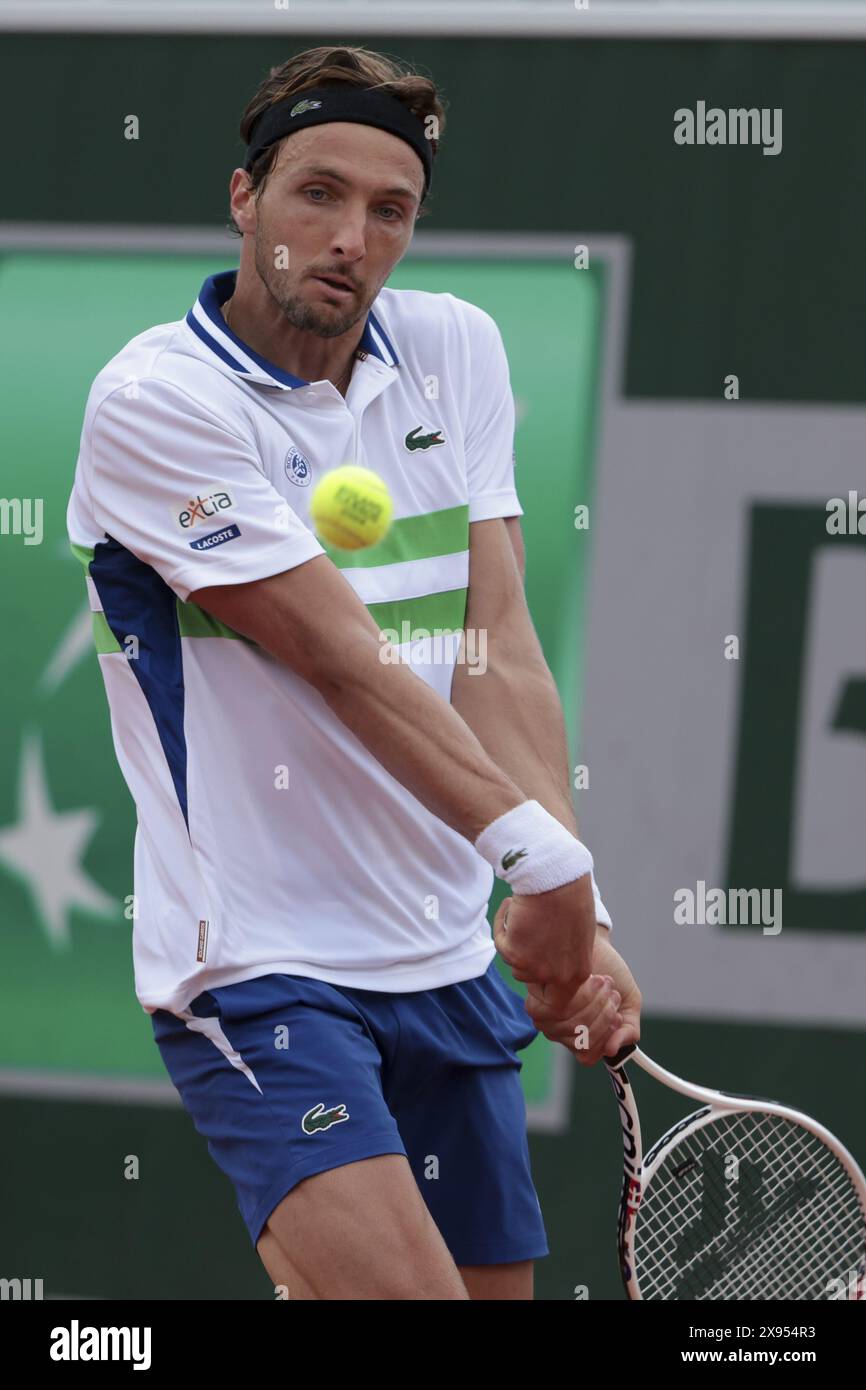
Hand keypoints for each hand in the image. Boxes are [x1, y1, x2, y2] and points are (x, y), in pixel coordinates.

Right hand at [492, 874, 595, 1012]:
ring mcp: (534, 967)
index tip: (539, 968)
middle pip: (532, 982)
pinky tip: (511, 905)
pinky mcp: (513, 953)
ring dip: (516, 940)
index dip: (545, 988)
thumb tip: (552, 967)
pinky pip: (501, 943)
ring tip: (527, 914)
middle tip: (527, 937)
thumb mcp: (578, 937)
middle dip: (527, 960)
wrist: (557, 878)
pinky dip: (503, 923)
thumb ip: (567, 958)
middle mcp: (556, 976)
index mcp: (577, 974)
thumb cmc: (572, 899)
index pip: (558, 1001)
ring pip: (515, 964)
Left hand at [523, 931, 641, 1065]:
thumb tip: (612, 1051)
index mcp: (580, 1037)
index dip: (605, 1038)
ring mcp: (546, 1017)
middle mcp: (560, 1031)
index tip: (617, 1016)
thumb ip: (629, 1031)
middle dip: (603, 1016)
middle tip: (611, 994)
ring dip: (594, 1003)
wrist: (595, 942)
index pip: (587, 1057)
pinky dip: (581, 994)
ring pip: (570, 1028)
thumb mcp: (629, 1004)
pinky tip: (587, 979)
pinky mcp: (537, 998)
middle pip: (580, 1043)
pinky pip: (559, 1011)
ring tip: (601, 983)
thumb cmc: (611, 972)